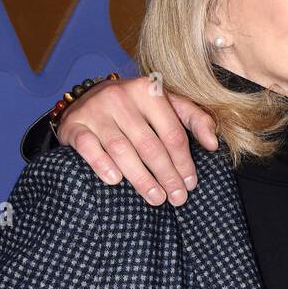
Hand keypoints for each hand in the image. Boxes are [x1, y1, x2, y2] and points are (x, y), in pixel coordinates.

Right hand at [57, 76, 217, 205]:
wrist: (88, 99)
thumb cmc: (136, 107)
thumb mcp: (168, 105)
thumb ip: (195, 119)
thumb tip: (213, 144)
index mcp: (148, 90)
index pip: (172, 133)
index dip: (184, 162)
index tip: (190, 184)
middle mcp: (121, 97)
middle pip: (150, 145)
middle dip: (167, 175)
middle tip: (177, 198)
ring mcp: (95, 110)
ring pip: (122, 150)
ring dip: (141, 179)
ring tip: (156, 198)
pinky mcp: (74, 125)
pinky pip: (89, 148)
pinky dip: (102, 165)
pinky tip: (115, 181)